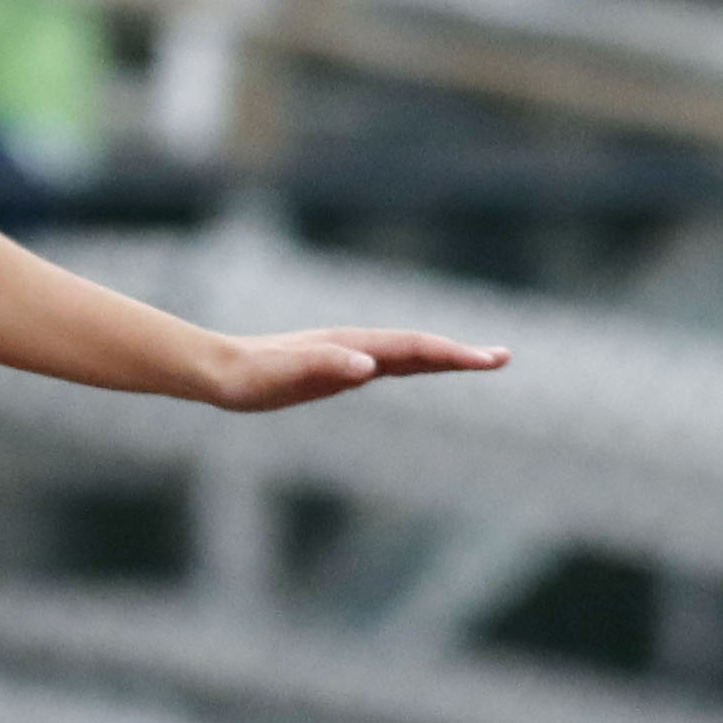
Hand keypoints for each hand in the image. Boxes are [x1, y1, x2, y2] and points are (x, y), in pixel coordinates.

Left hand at [185, 326, 507, 413]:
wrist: (219, 371)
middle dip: (461, 354)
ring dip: (444, 357)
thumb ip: (325, 366)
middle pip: (419, 348)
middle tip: (503, 357)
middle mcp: (356, 346)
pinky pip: (389, 365)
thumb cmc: (251, 376)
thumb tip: (368, 367)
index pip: (413, 349)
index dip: (452, 354)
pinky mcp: (338, 369)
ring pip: (408, 355)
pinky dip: (417, 365)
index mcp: (351, 346)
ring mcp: (349, 356)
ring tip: (480, 361)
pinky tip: (425, 368)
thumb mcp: (285, 375)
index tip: (488, 359)